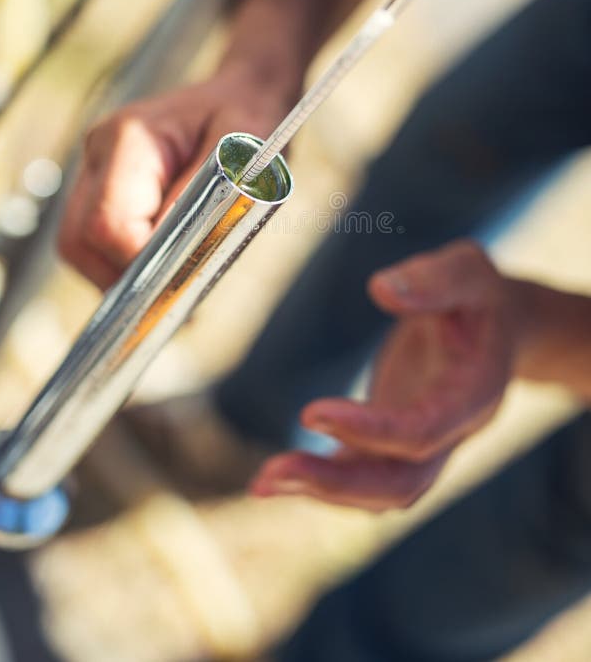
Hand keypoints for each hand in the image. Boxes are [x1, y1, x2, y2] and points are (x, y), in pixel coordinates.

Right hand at [58, 69, 292, 288]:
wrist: (245, 93)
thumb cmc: (251, 122)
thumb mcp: (245, 159)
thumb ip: (205, 203)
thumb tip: (168, 254)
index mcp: (130, 138)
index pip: (109, 224)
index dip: (139, 263)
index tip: (179, 282)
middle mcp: (100, 152)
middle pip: (80, 241)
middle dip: (122, 278)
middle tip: (172, 299)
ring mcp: (95, 168)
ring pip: (80, 246)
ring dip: (120, 275)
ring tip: (170, 288)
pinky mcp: (103, 186)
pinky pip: (95, 240)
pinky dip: (122, 263)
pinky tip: (162, 270)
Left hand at [251, 241, 520, 511]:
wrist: (498, 326)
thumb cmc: (479, 294)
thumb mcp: (467, 270)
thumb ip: (433, 279)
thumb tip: (381, 289)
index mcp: (474, 394)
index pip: (421, 431)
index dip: (370, 430)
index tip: (311, 413)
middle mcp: (452, 432)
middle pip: (399, 482)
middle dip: (335, 483)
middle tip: (268, 475)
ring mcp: (426, 445)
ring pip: (380, 491)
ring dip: (322, 490)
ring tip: (263, 482)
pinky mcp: (398, 441)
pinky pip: (364, 475)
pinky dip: (324, 480)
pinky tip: (281, 477)